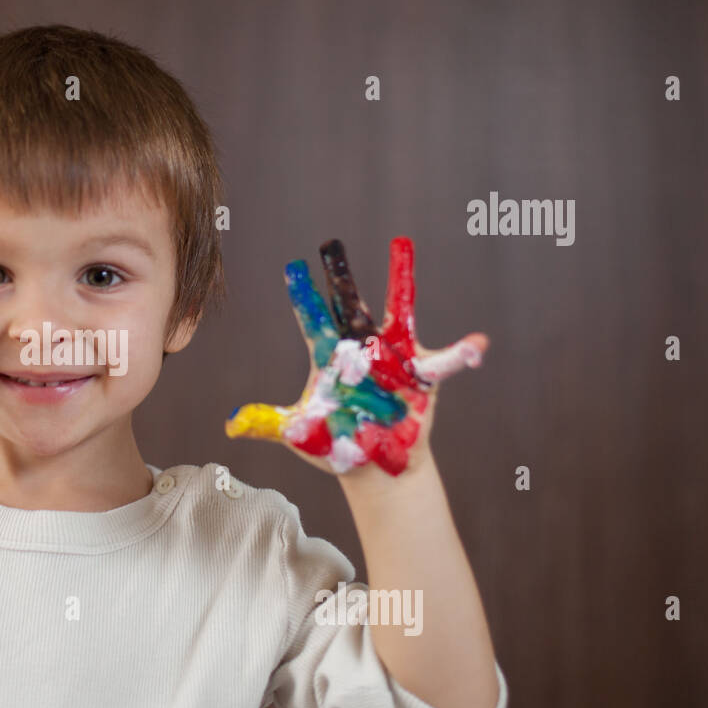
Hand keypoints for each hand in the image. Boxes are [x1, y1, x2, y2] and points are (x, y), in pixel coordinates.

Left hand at [225, 237, 485, 475]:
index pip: (311, 321)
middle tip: (330, 242)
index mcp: (328, 357)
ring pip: (396, 309)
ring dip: (399, 277)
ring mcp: (391, 356)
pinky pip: (443, 362)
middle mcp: (359, 347)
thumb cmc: (335, 446)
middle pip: (347, 302)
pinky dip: (462, 354)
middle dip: (338, 274)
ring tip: (401, 245)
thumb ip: (268, 423)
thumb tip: (229, 425)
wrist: (374, 465)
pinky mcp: (421, 374)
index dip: (302, 295)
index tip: (292, 266)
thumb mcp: (299, 434)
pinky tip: (479, 344)